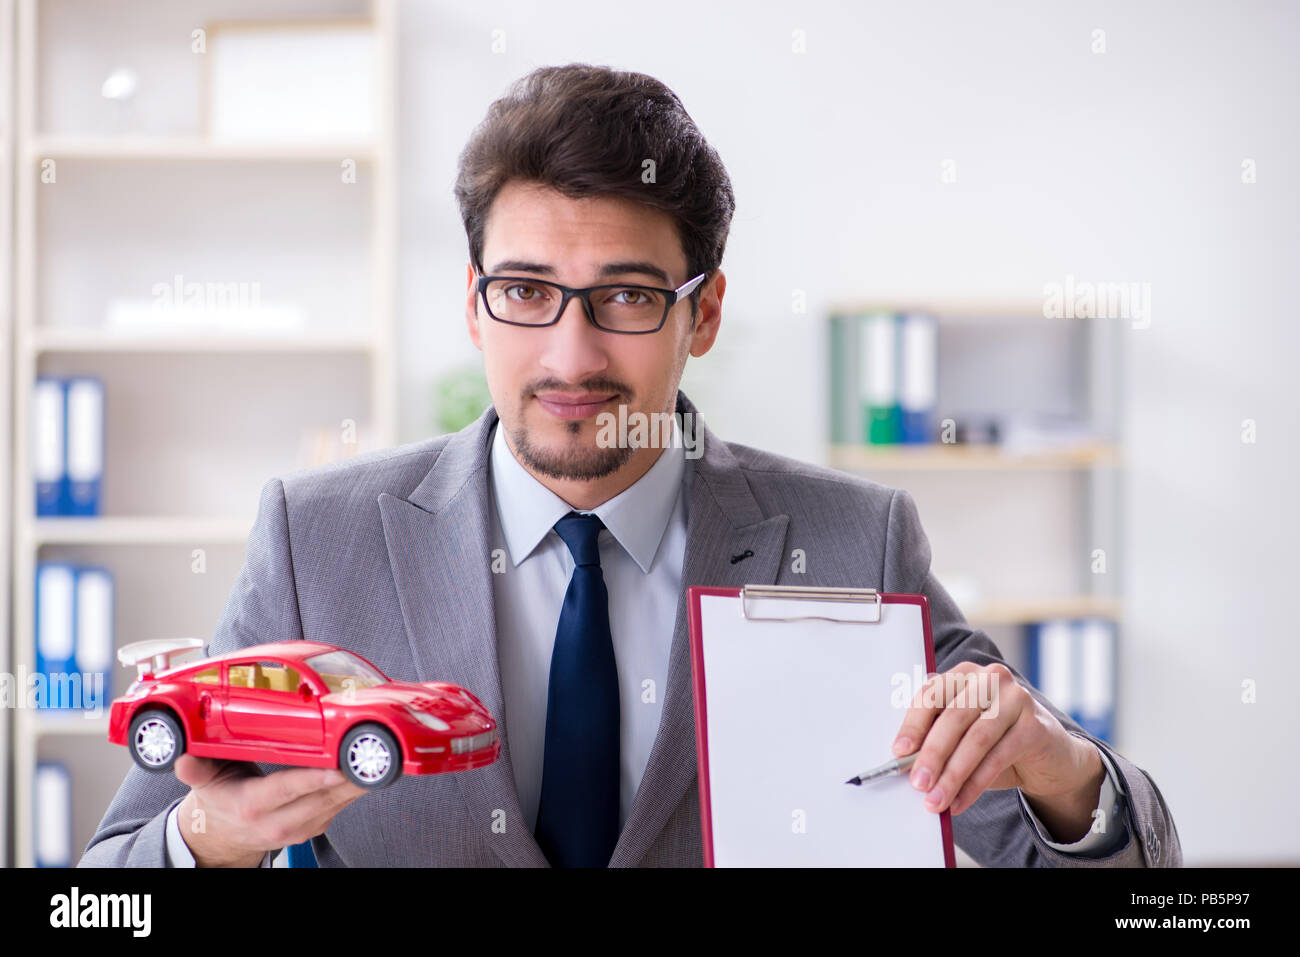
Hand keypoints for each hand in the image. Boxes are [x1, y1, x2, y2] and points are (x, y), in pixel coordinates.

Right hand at [174, 755, 367, 866]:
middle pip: (321, 797)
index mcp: (251, 806)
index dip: (313, 778)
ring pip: (336, 804)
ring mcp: (299, 829)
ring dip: (357, 782)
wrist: (223, 836)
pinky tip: (363, 771)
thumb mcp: (204, 783)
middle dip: (348, 777)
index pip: (287, 789)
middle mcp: (278, 822)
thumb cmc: (220, 798)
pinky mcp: (314, 828)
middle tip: (367, 754)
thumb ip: (196, 770)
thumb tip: (183, 758)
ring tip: (373, 759)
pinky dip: (353, 789)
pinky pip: (339, 807)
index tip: (337, 766)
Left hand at [892, 662, 1104, 840]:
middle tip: (917, 784)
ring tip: (935, 801)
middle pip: (953, 717)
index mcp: (965, 674)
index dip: (913, 723)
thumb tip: (906, 763)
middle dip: (932, 754)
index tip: (899, 751)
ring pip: (976, 740)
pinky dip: (975, 785)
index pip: (932, 693)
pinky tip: (959, 802)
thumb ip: (937, 739)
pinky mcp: (1035, 725)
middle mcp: (991, 678)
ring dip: (952, 775)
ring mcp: (1016, 698)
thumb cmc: (995, 743)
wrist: (1048, 758)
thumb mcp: (962, 735)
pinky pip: (998, 758)